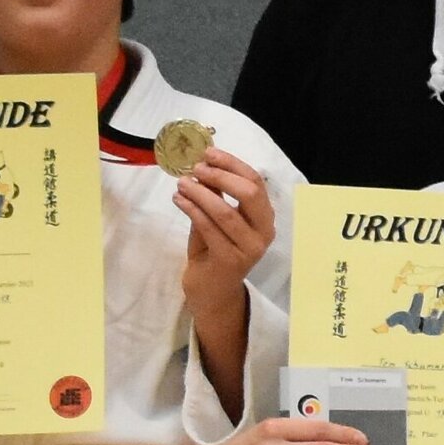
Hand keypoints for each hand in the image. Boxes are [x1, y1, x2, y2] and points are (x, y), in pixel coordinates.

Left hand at [177, 148, 275, 323]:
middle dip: (220, 176)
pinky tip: (179, 200)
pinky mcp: (230, 260)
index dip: (232, 164)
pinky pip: (209, 229)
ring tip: (181, 183)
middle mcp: (264, 232)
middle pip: (249, 194)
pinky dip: (192, 210)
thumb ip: (215, 194)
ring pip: (225, 212)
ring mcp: (249, 248)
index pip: (255, 182)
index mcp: (264, 217)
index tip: (208, 153)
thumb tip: (204, 163)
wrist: (212, 291)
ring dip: (200, 194)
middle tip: (196, 169)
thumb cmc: (213, 250)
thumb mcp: (215, 217)